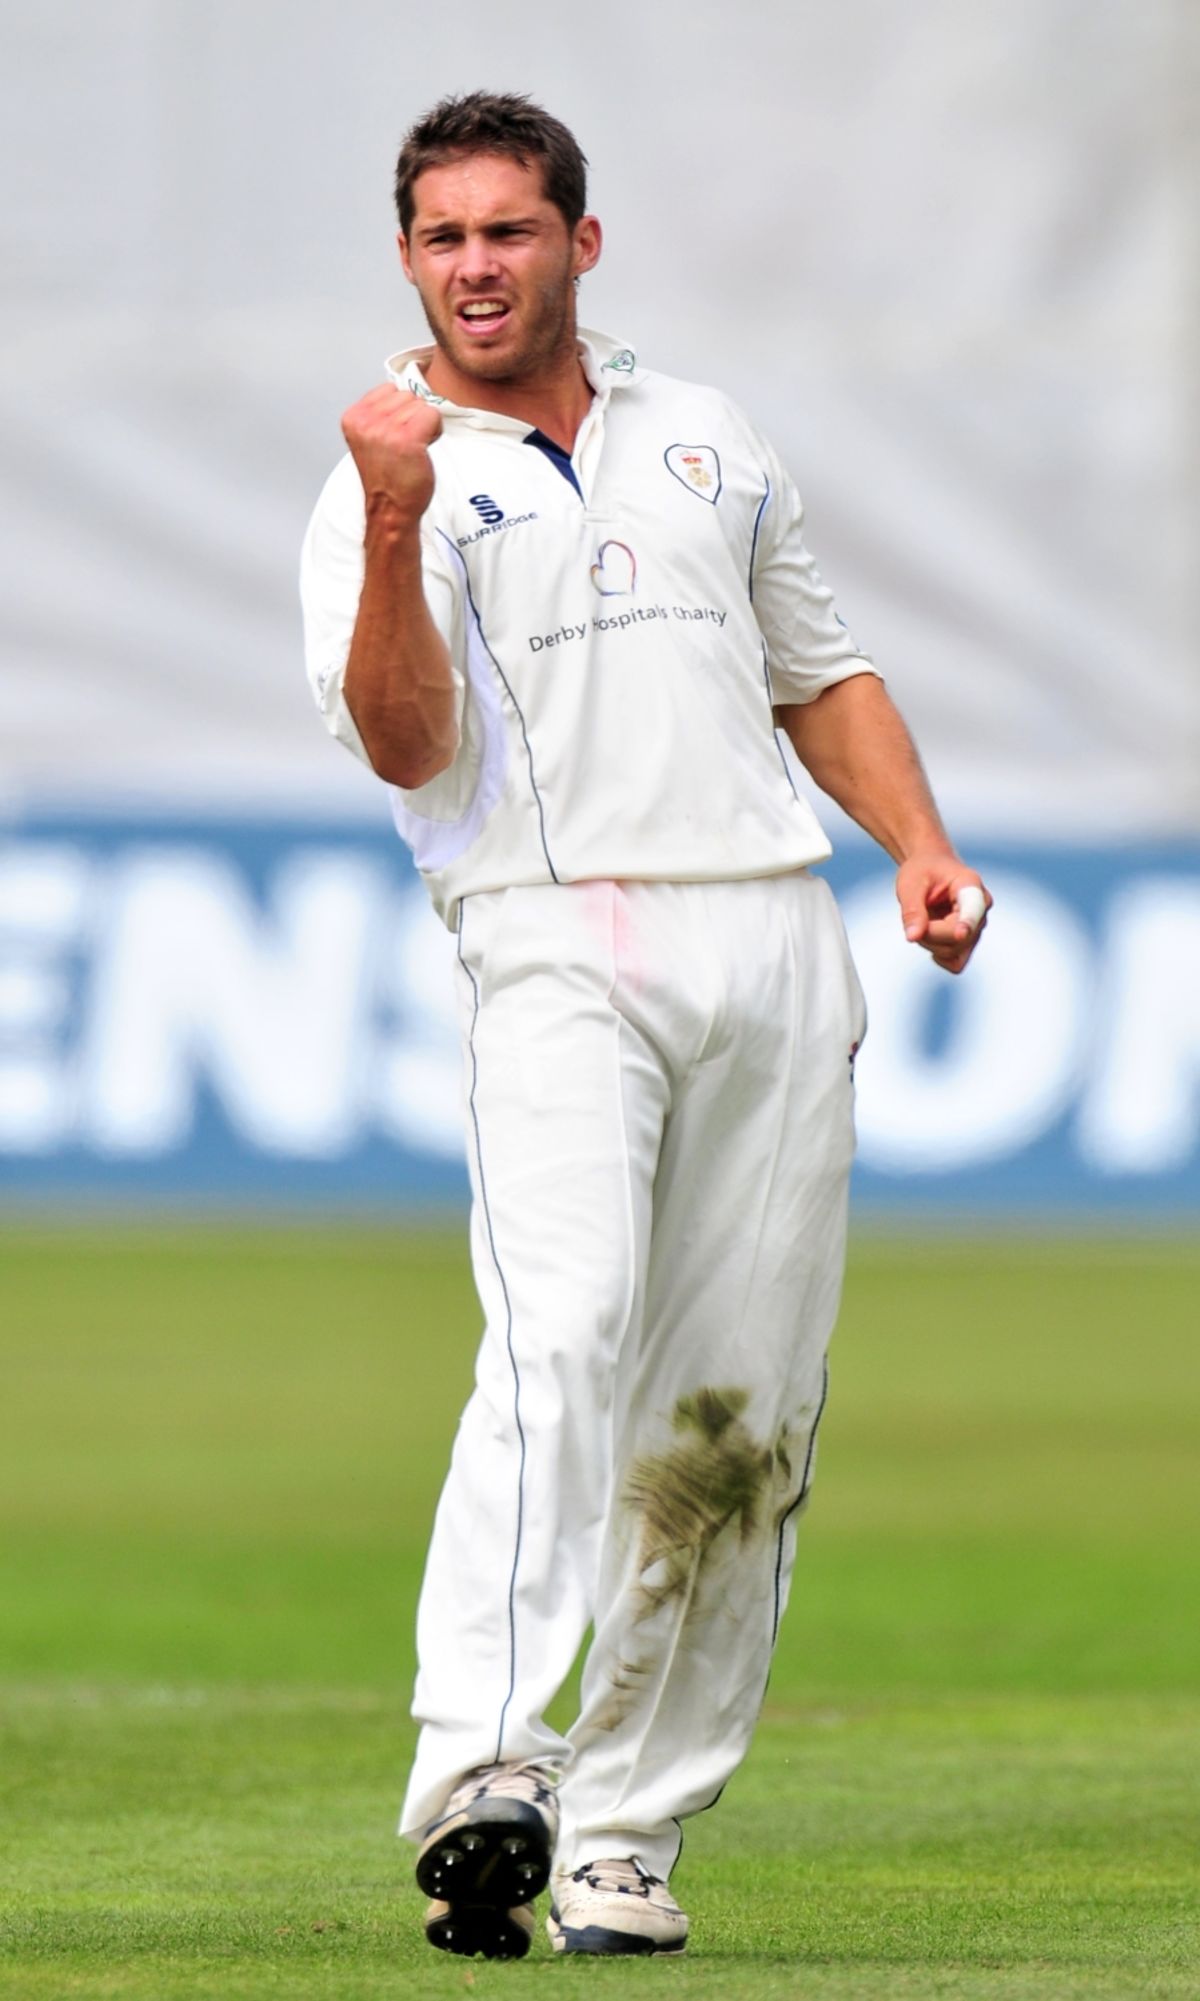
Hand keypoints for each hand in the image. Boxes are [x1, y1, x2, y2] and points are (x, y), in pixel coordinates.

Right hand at [341, 384, 442, 522]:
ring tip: (412, 450)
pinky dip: (435, 431)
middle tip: (404, 446)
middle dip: (412, 417)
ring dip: (424, 426)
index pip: (389, 389)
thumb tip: (404, 389)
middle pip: (406, 395)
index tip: (393, 435)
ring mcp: (385, 430)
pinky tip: (423, 450)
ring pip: (421, 405)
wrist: (390, 510)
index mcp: (353, 417)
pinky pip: (432, 415)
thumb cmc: (387, 477)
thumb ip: (379, 412)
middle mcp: (366, 422)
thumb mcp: (370, 436)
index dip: (398, 410)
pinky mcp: (407, 440)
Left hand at [896, 852, 990, 974]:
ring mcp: (977, 926)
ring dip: (931, 944)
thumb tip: (913, 937)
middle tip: (913, 915)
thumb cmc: (921, 871)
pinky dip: (939, 956)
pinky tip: (930, 937)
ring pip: (954, 953)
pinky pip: (956, 963)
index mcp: (970, 885)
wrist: (930, 867)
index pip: (973, 908)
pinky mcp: (970, 941)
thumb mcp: (909, 884)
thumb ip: (912, 910)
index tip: (961, 933)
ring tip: (923, 920)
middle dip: (929, 934)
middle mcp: (981, 908)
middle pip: (957, 939)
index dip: (967, 923)